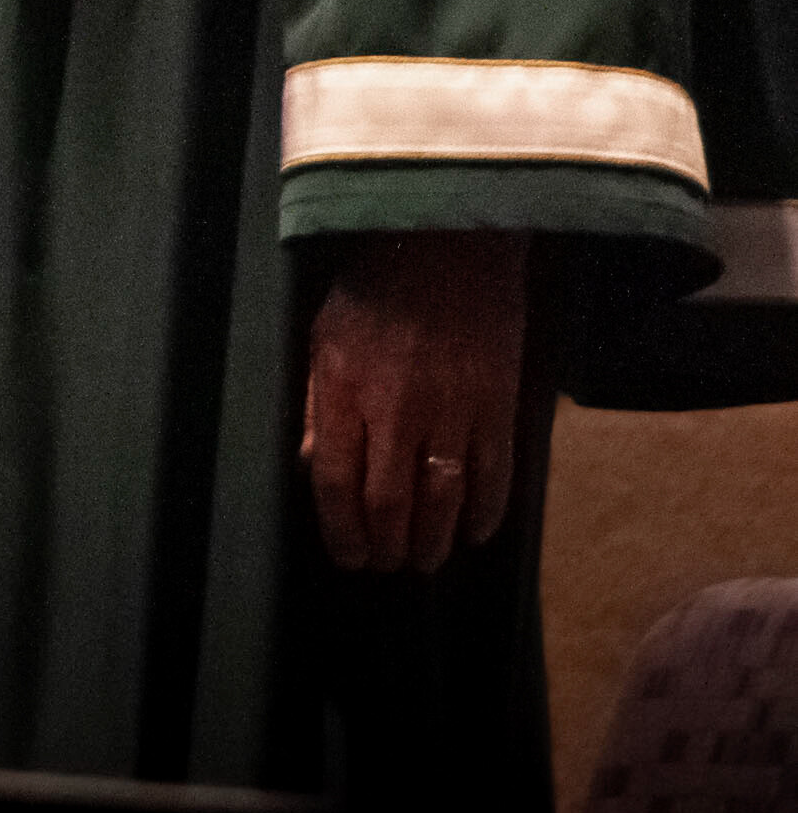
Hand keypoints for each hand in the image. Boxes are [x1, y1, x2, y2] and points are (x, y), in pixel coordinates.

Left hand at [304, 230, 527, 573]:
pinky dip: (486, 511)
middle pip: (391, 502)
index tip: (349, 556)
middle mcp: (396, 410)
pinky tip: (476, 531)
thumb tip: (316, 465)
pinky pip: (494, 475)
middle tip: (388, 564)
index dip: (342, 531)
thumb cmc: (375, 291)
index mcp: (344, 391)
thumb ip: (318, 406)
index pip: (337, 483)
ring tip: (426, 559)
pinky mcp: (496, 407)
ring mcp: (452, 411)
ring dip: (435, 540)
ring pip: (444, 499)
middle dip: (388, 546)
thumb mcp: (322, 339)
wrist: (447, 248)